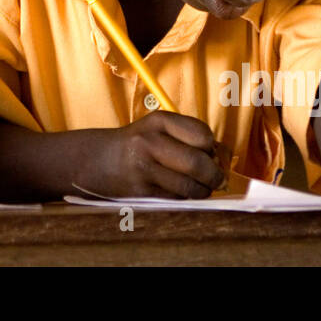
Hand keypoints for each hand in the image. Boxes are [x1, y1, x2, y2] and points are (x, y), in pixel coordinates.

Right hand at [84, 111, 224, 198]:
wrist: (97, 160)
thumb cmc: (137, 144)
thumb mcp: (158, 129)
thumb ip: (188, 137)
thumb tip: (223, 158)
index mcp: (158, 121)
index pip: (202, 135)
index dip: (213, 148)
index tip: (211, 153)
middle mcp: (149, 142)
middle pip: (198, 163)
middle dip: (214, 175)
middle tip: (218, 179)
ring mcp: (143, 168)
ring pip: (189, 186)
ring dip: (203, 191)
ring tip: (202, 188)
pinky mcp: (140, 191)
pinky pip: (176, 198)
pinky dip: (186, 199)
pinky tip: (182, 192)